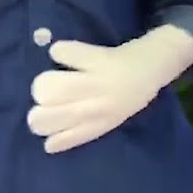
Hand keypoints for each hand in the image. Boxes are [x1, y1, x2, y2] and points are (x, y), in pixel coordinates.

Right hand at [28, 40, 161, 153]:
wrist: (155, 65)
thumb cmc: (131, 95)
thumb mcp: (111, 119)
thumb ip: (83, 128)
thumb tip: (49, 141)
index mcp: (98, 125)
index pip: (60, 137)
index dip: (43, 129)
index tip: (42, 122)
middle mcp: (95, 108)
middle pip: (45, 115)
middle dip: (38, 107)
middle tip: (46, 98)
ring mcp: (97, 82)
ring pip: (50, 87)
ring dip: (44, 82)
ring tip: (52, 77)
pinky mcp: (98, 58)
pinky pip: (65, 53)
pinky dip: (59, 51)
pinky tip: (64, 54)